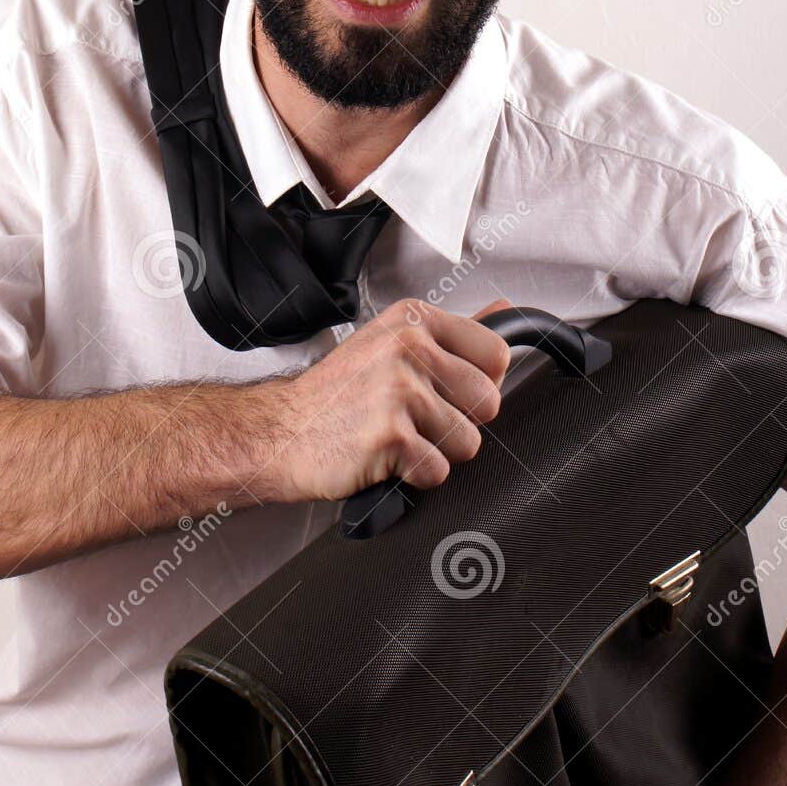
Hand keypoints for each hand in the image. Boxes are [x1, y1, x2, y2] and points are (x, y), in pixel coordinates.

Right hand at [263, 295, 513, 504]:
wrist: (281, 431)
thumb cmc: (336, 394)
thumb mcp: (391, 342)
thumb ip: (453, 332)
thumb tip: (505, 309)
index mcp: (413, 320)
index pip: (496, 352)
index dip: (480, 383)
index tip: (448, 389)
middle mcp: (408, 347)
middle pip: (489, 402)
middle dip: (459, 422)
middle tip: (415, 419)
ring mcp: (399, 390)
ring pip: (468, 442)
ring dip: (435, 452)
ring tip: (397, 436)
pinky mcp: (391, 435)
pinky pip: (438, 471)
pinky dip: (414, 476)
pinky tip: (384, 456)